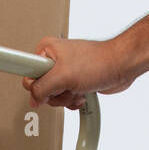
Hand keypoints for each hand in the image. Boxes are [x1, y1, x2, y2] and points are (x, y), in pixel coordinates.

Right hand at [21, 37, 135, 109]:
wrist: (120, 66)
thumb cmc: (99, 62)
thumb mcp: (63, 76)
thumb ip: (42, 88)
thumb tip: (33, 98)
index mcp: (46, 50)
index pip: (28, 74)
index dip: (38, 85)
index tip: (50, 85)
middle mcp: (53, 60)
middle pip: (41, 89)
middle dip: (56, 94)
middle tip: (68, 85)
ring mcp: (64, 72)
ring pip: (54, 96)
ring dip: (67, 98)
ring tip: (78, 87)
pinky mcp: (74, 81)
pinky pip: (65, 98)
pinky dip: (73, 100)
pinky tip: (82, 92)